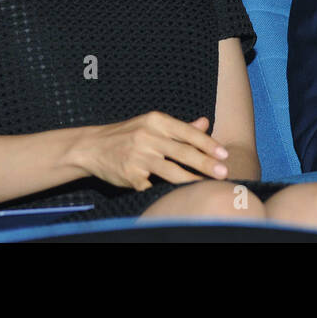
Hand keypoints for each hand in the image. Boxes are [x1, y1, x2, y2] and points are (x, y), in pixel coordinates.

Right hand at [71, 112, 230, 190]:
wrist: (92, 146)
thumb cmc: (128, 134)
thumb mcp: (151, 124)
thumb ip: (179, 127)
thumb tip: (205, 123)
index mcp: (155, 121)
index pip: (187, 132)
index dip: (208, 144)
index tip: (225, 155)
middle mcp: (147, 137)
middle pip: (183, 153)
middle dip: (206, 164)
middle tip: (225, 173)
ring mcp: (138, 156)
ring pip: (172, 172)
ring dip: (192, 181)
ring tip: (206, 187)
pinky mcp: (130, 175)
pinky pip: (153, 186)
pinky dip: (166, 192)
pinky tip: (178, 196)